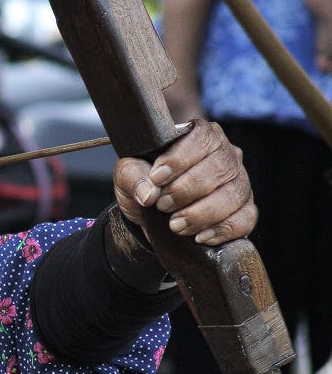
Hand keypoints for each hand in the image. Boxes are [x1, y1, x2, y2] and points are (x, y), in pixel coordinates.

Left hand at [112, 119, 255, 244]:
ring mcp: (239, 182)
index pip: (202, 138)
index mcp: (199, 136)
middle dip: (187, 190)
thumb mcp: (128, 174)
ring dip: (202, 213)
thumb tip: (148, 193)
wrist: (150, 213)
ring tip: (175, 225)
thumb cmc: (144, 183)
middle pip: (220, 167)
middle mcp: (225, 155)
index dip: (180, 158)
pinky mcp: (245, 209)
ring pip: (233, 194)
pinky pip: (245, 218)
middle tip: (163, 205)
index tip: (157, 178)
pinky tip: (200, 236)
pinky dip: (223, 230)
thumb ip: (132, 176)